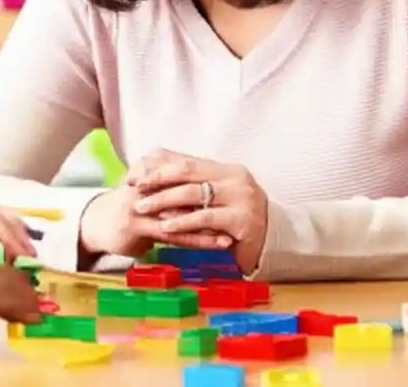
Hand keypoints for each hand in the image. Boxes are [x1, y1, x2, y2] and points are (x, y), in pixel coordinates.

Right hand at [78, 184, 231, 258]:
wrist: (94, 223)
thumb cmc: (126, 207)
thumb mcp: (146, 189)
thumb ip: (169, 182)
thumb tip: (202, 178)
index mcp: (152, 173)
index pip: (186, 176)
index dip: (210, 184)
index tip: (234, 192)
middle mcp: (148, 187)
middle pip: (187, 193)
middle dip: (213, 203)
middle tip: (239, 211)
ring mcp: (142, 206)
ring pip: (182, 215)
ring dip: (209, 225)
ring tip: (232, 233)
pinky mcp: (137, 227)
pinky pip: (173, 235)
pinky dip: (197, 239)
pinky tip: (216, 244)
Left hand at [126, 148, 268, 273]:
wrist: (272, 243)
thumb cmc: (235, 221)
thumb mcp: (215, 197)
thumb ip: (192, 183)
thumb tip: (157, 165)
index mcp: (227, 169)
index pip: (187, 162)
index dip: (159, 168)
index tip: (135, 176)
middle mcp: (236, 178)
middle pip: (188, 173)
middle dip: (157, 180)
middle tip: (135, 188)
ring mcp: (241, 198)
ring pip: (194, 194)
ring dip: (164, 200)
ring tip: (143, 207)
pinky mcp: (242, 220)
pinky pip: (205, 218)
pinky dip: (182, 221)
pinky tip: (165, 226)